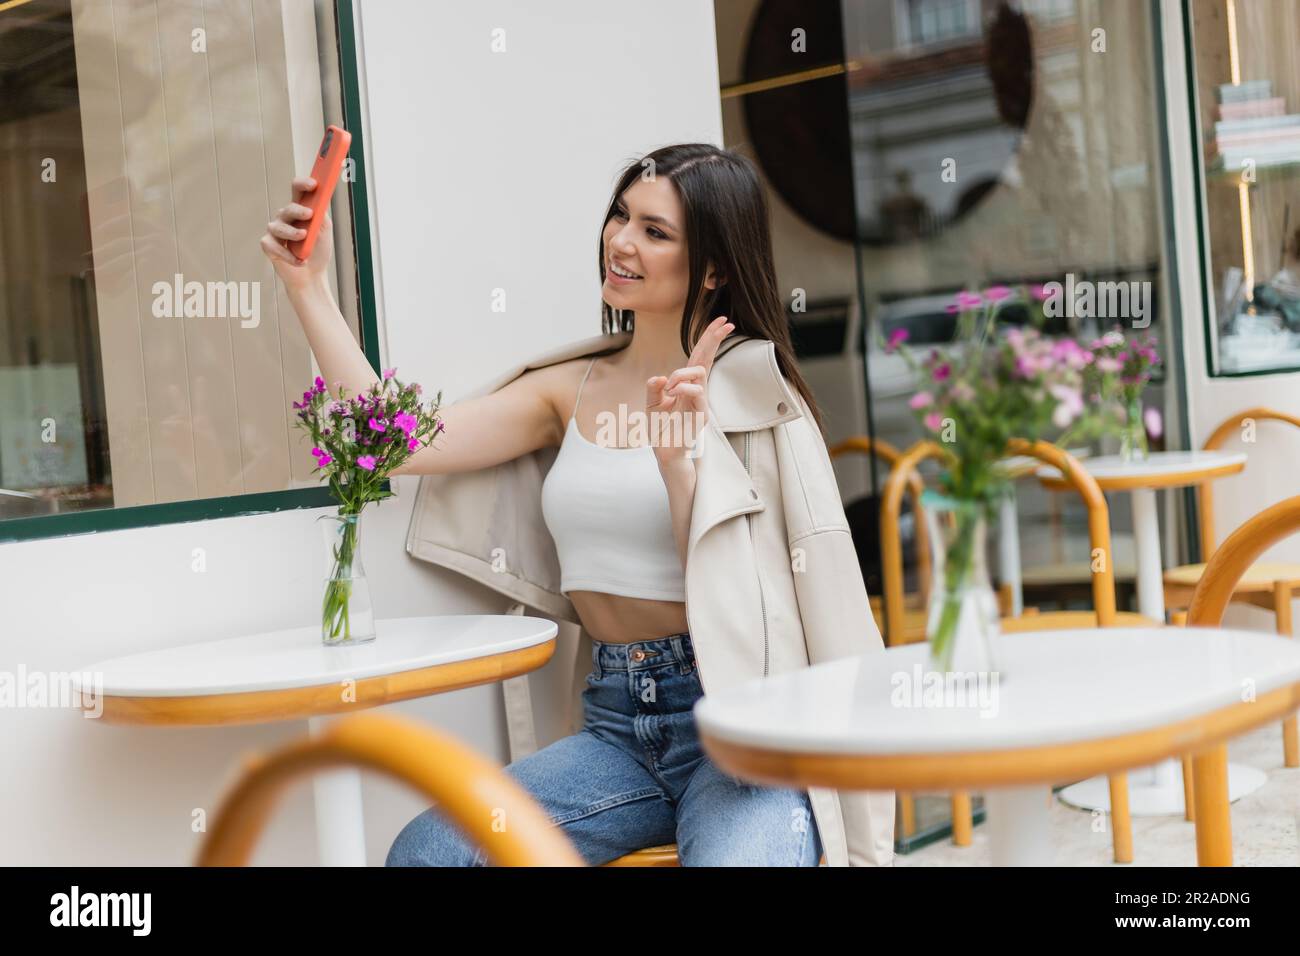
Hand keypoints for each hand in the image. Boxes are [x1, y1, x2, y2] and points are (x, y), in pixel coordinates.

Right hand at [260, 176, 333, 290]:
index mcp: (299, 209)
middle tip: (310, 214)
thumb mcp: (324, 231)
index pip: (297, 190)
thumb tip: (320, 203)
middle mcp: (285, 216)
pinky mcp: (268, 245)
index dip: (303, 184)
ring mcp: (275, 230)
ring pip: (280, 227)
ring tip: (304, 238)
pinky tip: (300, 260)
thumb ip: (322, 216)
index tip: (314, 184)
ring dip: (293, 233)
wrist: (312, 276)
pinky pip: (275, 246)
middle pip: (289, 208)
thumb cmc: (317, 251)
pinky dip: (289, 255)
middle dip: (299, 210)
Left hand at [645, 315, 734, 468]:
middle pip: (707, 359)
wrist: (665, 453)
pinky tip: (673, 392)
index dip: (708, 339)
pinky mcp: (701, 415)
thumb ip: (654, 389)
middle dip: (714, 339)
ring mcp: (701, 402)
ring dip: (682, 373)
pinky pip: (697, 393)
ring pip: (699, 373)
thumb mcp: (651, 404)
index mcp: (686, 385)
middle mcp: (696, 390)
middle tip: (726, 322)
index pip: (699, 357)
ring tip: (669, 387)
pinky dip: (684, 387)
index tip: (721, 321)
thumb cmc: (661, 429)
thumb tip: (661, 377)